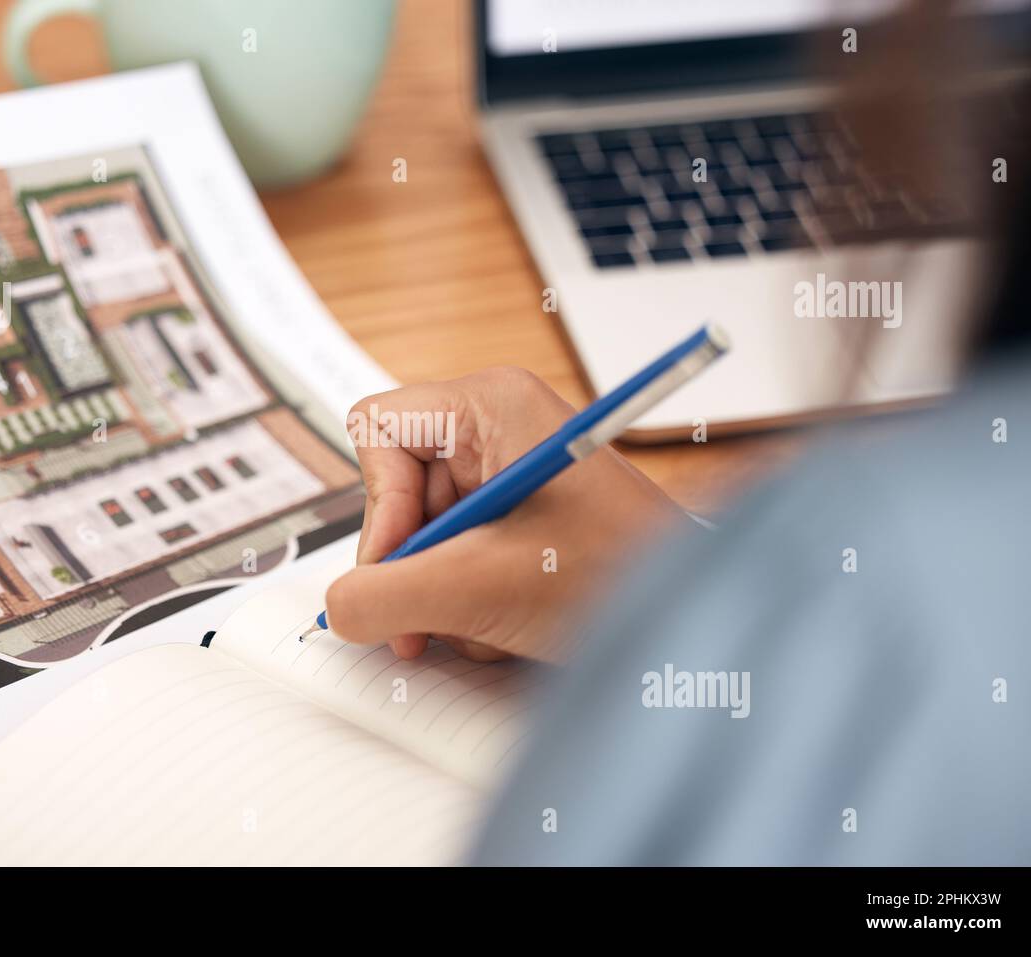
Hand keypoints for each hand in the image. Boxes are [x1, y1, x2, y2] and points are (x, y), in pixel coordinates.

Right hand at [324, 367, 691, 661]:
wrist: (692, 618)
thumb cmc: (615, 576)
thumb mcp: (478, 587)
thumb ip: (384, 595)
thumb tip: (337, 609)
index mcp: (491, 403)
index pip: (377, 428)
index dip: (379, 504)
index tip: (405, 562)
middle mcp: (496, 427)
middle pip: (397, 491)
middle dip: (411, 566)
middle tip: (425, 623)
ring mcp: (508, 473)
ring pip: (423, 534)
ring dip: (442, 593)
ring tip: (490, 621)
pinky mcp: (518, 516)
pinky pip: (455, 554)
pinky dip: (468, 599)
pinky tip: (508, 621)